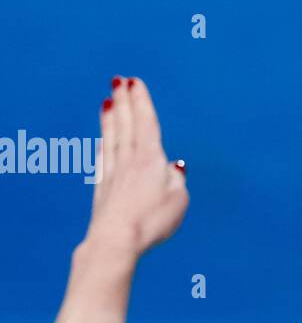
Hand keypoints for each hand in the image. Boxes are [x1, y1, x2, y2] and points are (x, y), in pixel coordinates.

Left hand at [88, 77, 188, 258]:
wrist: (114, 242)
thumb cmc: (151, 221)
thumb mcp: (178, 198)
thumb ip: (176, 179)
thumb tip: (173, 166)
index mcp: (150, 158)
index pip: (146, 122)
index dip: (141, 101)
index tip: (134, 81)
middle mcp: (129, 161)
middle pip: (126, 125)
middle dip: (124, 101)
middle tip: (118, 80)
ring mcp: (113, 175)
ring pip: (112, 139)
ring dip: (111, 118)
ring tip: (107, 102)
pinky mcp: (102, 191)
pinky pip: (103, 159)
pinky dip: (103, 146)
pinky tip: (101, 142)